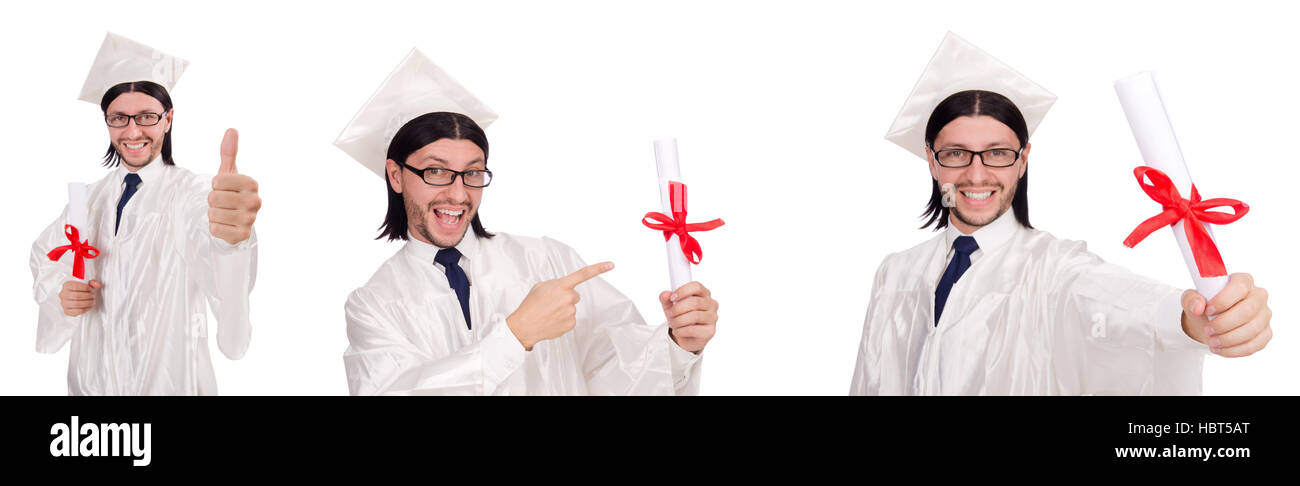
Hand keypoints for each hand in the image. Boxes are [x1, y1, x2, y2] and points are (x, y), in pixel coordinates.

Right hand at [59, 279, 101, 316]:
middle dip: (88, 296)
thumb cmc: (81, 290)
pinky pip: (76, 312)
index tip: (90, 289)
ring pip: (76, 304)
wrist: (76, 297)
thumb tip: (97, 285)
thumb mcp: (86, 284)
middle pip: (76, 296)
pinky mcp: (66, 311)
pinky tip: (89, 306)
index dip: (85, 288)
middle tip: (93, 296)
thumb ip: (92, 283)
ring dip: (88, 303)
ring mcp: (64, 303)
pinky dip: (85, 309)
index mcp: (66, 285)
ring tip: (93, 301)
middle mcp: (63, 294)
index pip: (75, 286)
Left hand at [208, 129, 260, 244]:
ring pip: (213, 214)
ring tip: (224, 214)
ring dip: (213, 214)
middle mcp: (255, 201)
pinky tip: (225, 226)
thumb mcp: (228, 173)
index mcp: (252, 184)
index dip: (215, 185)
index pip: (218, 181)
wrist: (236, 221)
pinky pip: (215, 229)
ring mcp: (250, 219)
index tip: (223, 188)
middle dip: (212, 201)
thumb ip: (228, 153)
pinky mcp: (243, 235)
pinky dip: (215, 228)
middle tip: (222, 203)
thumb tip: (231, 130)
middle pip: (214, 198)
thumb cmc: (231, 193)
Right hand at [507, 262, 613, 350]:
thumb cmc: (530, 305)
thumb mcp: (541, 287)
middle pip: (574, 295)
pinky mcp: (571, 324)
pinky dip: (563, 319)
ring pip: (571, 307)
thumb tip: (565, 288)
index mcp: (561, 285)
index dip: (598, 268)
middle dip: (565, 297)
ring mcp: (571, 311)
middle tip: (551, 303)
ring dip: (563, 309)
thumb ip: (556, 284)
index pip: (583, 274)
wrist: (524, 326)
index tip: (611, 265)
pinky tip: (552, 320)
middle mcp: (568, 298)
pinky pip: (570, 319)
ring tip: (548, 313)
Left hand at [660, 281, 717, 352]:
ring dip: (678, 320)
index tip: (672, 298)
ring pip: (695, 316)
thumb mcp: (671, 306)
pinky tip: (677, 331)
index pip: (696, 286)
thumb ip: (666, 299)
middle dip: (678, 308)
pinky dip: (681, 331)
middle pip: (695, 302)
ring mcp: (713, 318)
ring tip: (672, 323)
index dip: (683, 291)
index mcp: (704, 294)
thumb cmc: (681, 317)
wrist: (686, 337)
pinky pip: (693, 330)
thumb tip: (665, 295)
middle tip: (670, 313)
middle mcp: (711, 304)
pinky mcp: (710, 331)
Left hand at [1181, 273, 1271, 356]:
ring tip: (1212, 342)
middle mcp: (1258, 296)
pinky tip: (1220, 349)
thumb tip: (1197, 307)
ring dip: (1228, 339)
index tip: (1207, 311)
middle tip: (1208, 330)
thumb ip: (1191, 299)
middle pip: (1248, 311)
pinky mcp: (1266, 333)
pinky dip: (1235, 350)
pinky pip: (1255, 344)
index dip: (1223, 300)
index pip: (1239, 287)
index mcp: (1243, 281)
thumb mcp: (1191, 299)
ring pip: (1252, 329)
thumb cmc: (1205, 306)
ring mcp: (1264, 315)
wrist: (1210, 322)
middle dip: (1224, 324)